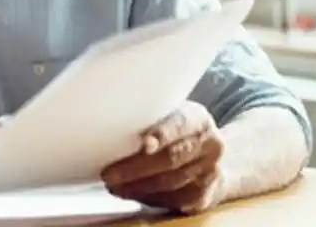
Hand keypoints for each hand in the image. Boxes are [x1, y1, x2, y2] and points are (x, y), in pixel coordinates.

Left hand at [101, 101, 226, 213]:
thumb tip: (105, 120)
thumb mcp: (169, 114)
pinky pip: (172, 201)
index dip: (163, 134)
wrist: (209, 156)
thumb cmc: (177, 131)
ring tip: (114, 185)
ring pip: (170, 183)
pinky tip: (130, 193)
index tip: (145, 143)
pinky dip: (147, 198)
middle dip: (136, 168)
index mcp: (198, 119)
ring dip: (137, 187)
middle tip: (109, 174)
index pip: (180, 124)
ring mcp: (210, 172)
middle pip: (171, 159)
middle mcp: (210, 145)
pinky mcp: (204, 196)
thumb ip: (149, 117)